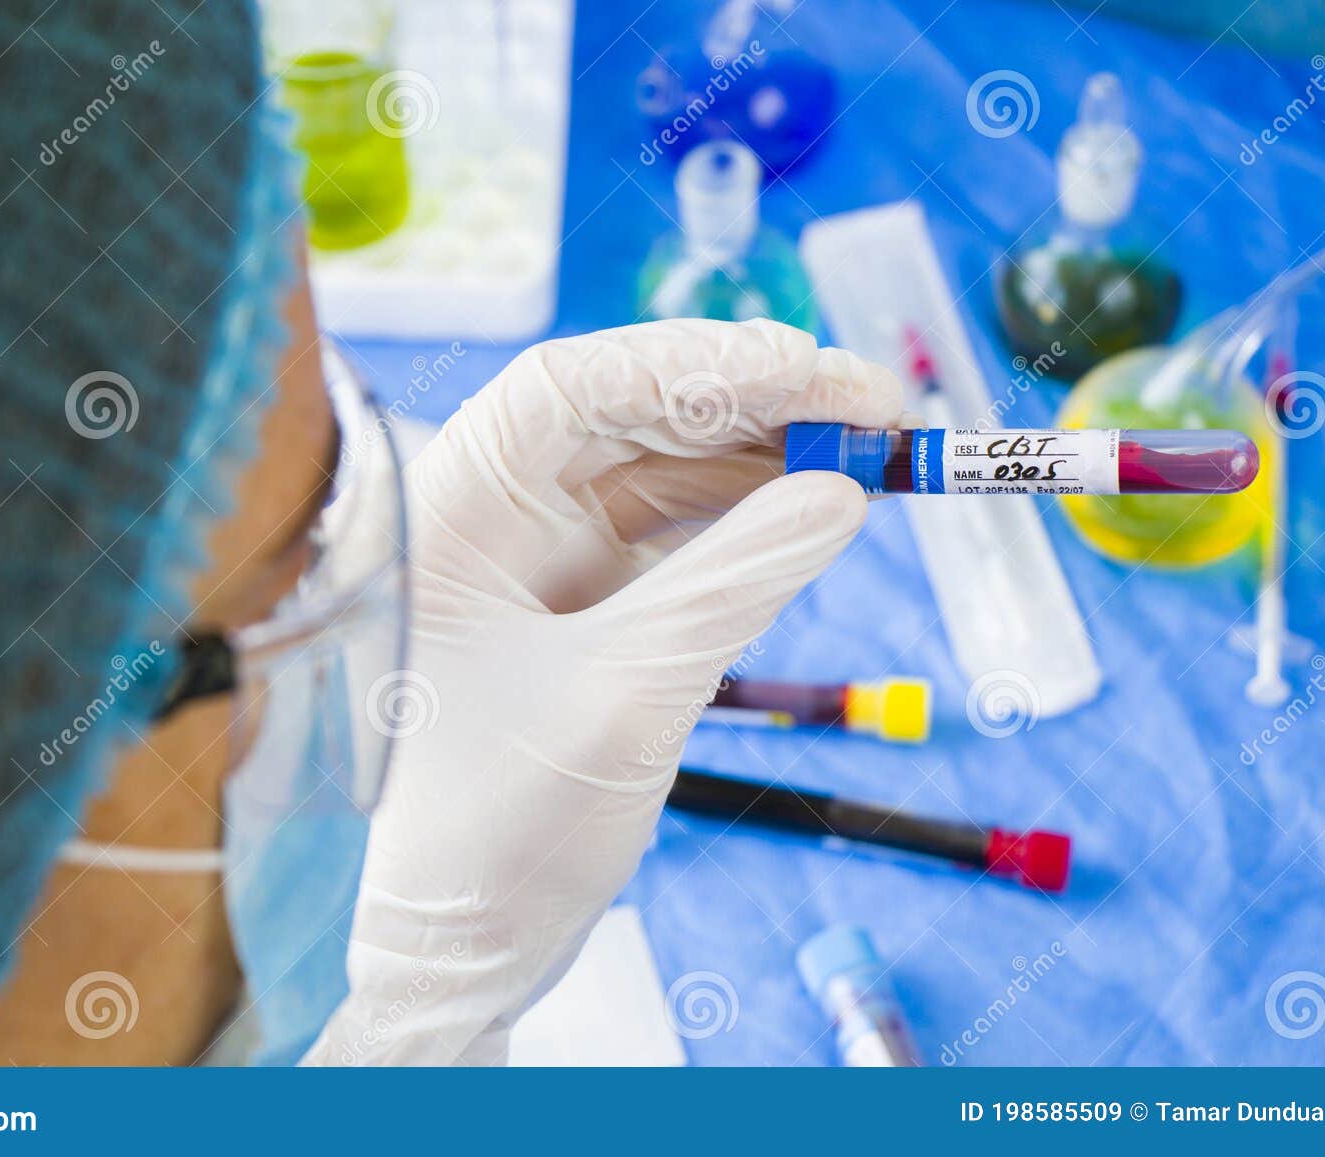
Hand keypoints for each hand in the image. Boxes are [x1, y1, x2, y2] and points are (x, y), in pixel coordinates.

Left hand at [304, 319, 903, 1064]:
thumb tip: (841, 493)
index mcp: (450, 513)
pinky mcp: (577, 605)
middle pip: (625, 417)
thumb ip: (735, 583)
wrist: (463, 943)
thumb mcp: (630, 695)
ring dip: (759, 458)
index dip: (700, 362)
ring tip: (864, 456)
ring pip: (656, 471)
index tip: (816, 372)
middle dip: (750, 405)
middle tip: (874, 409)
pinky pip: (669, 534)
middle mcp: (485, 515)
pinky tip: (812, 508)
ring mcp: (534, 559)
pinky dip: (742, 520)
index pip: (571, 386)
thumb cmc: (499, 827)